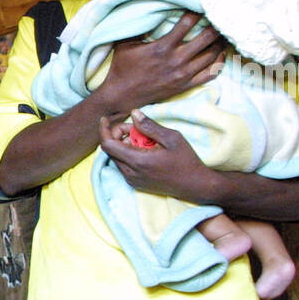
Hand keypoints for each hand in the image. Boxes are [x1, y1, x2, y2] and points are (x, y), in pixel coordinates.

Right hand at [97, 12, 224, 115]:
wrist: (121, 95)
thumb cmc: (122, 67)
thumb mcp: (125, 43)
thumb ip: (139, 27)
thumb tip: (148, 9)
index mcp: (163, 47)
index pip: (188, 22)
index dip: (197, 10)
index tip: (202, 4)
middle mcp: (176, 60)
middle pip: (207, 37)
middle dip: (216, 25)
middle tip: (220, 17)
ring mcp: (183, 74)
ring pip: (212, 55)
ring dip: (219, 42)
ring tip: (222, 33)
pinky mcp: (185, 85)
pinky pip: (211, 73)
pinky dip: (219, 62)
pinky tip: (220, 53)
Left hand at [97, 109, 216, 201]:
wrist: (194, 185)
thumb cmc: (186, 160)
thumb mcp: (172, 138)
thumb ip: (150, 126)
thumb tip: (133, 113)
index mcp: (138, 161)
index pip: (108, 144)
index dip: (104, 130)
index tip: (105, 119)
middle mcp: (130, 173)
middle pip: (110, 150)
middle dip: (118, 135)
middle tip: (136, 128)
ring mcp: (131, 180)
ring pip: (116, 157)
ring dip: (123, 144)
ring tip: (143, 139)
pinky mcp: (135, 184)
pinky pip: (123, 165)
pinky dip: (128, 154)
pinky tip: (144, 150)